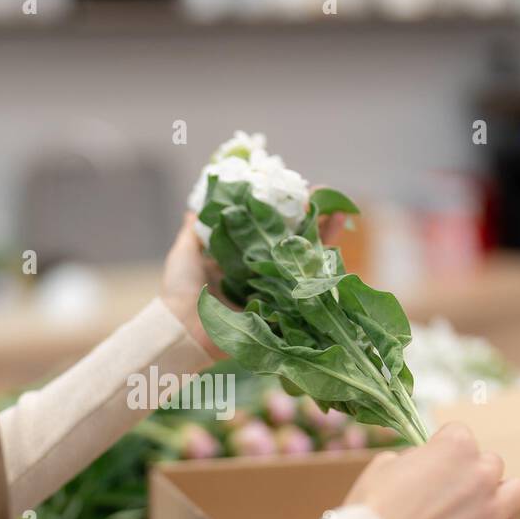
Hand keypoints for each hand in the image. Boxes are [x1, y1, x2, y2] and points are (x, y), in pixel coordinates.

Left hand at [160, 206, 347, 360]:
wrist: (184, 329)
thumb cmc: (179, 292)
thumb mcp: (184, 253)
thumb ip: (193, 231)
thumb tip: (197, 205)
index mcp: (239, 257)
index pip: (267, 226)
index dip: (282, 209)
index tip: (294, 189)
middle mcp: (259, 270)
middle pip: (291, 239)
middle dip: (312, 217)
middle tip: (328, 195)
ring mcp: (272, 287)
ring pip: (304, 257)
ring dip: (325, 233)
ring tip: (340, 210)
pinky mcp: (281, 305)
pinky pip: (306, 285)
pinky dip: (324, 265)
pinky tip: (336, 245)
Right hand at [345, 423, 519, 518]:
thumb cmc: (371, 507)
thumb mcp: (386, 464)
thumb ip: (415, 459)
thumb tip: (424, 464)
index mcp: (456, 446)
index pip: (461, 435)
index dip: (443, 451)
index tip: (431, 466)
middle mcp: (481, 473)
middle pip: (490, 463)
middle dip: (472, 475)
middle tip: (450, 495)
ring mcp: (493, 509)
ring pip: (516, 491)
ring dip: (499, 497)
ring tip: (476, 511)